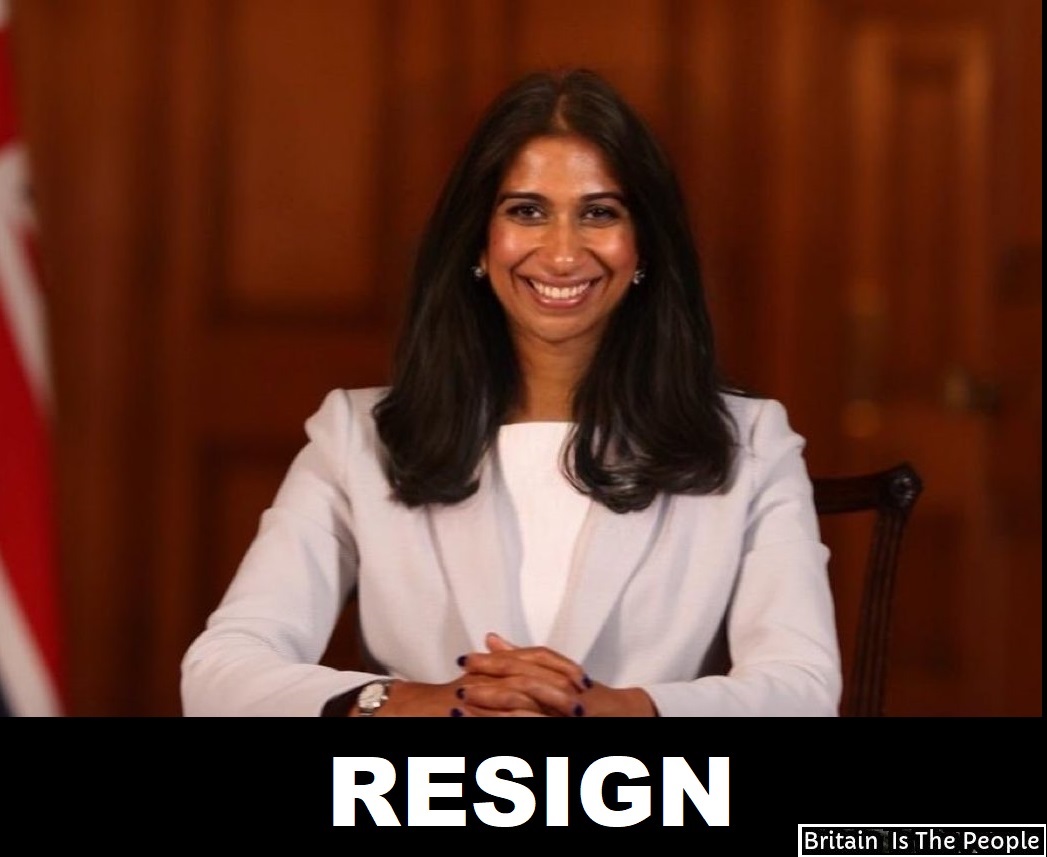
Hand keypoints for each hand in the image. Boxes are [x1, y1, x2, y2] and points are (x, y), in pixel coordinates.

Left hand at [455, 633, 656, 716]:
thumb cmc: (587, 699)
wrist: (625, 716)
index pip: (520, 661)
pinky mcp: (566, 724)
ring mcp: (565, 707)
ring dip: (490, 704)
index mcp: (554, 671)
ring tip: (462, 705)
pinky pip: (534, 722)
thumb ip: (521, 658)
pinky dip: (509, 722)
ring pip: (524, 701)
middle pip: (520, 677)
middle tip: (460, 680)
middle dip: (487, 679)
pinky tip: (489, 722)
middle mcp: (560, 685)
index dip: (491, 660)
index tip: (465, 660)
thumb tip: (490, 638)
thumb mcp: (554, 675)